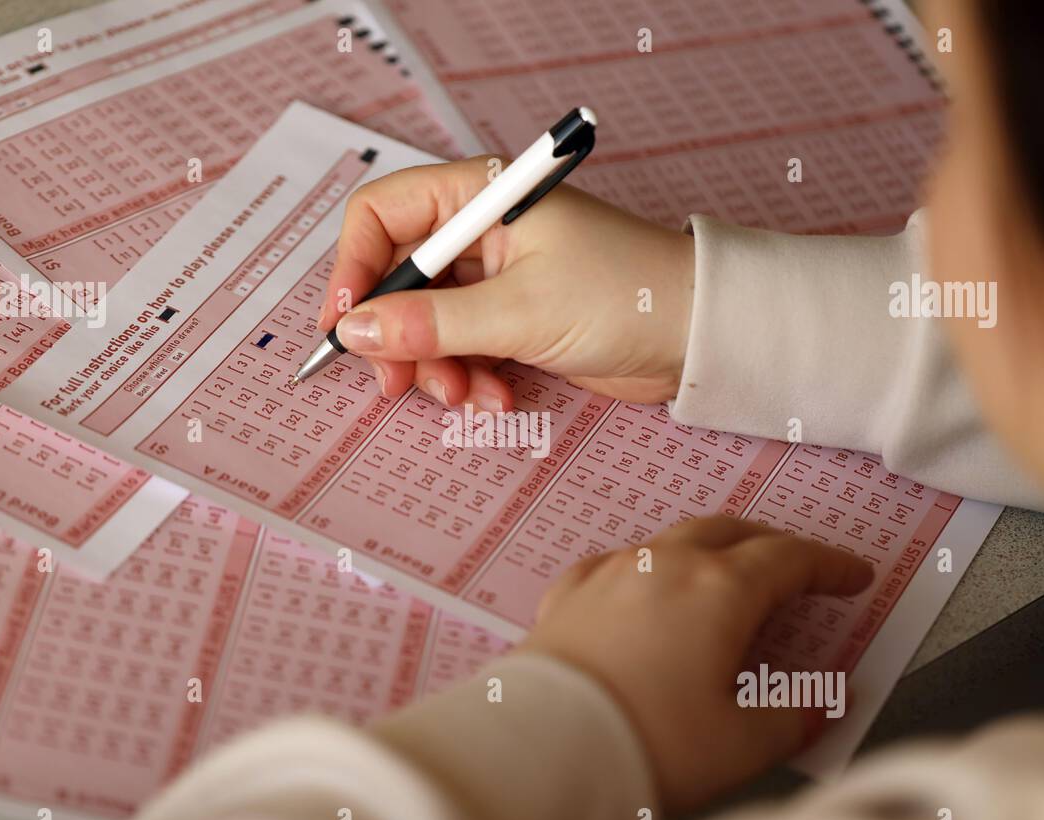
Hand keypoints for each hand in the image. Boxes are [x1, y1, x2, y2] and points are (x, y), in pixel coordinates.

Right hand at [319, 156, 694, 409]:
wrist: (697, 334)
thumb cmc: (625, 296)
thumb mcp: (519, 312)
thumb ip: (431, 323)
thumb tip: (355, 332)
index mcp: (478, 196)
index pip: (381, 214)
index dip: (353, 269)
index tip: (346, 327)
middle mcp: (479, 229)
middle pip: (397, 277)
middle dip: (396, 336)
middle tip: (398, 386)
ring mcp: (495, 276)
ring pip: (425, 321)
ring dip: (436, 367)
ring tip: (468, 398)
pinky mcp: (512, 316)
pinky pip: (461, 346)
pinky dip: (469, 377)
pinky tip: (498, 400)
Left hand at [519, 517, 873, 814]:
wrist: (543, 745)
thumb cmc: (645, 742)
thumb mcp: (741, 744)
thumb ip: (793, 717)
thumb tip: (824, 703)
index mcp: (719, 591)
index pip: (790, 559)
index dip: (829, 565)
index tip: (853, 576)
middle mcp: (665, 566)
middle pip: (732, 532)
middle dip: (771, 545)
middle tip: (796, 568)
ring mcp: (612, 573)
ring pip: (673, 540)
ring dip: (710, 549)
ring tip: (726, 574)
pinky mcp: (569, 594)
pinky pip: (617, 563)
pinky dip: (647, 568)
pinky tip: (645, 588)